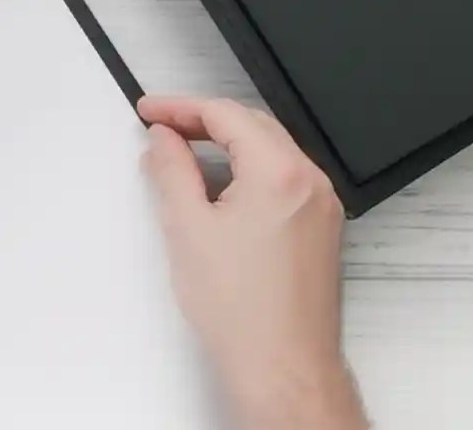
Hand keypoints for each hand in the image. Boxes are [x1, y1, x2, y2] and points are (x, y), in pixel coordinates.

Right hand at [137, 97, 366, 429]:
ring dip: (227, 144)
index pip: (226, 116)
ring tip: (183, 154)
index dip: (181, 107)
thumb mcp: (187, 228)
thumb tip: (163, 140)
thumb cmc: (242, 310)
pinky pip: (283, 178)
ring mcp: (322, 205)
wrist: (282, 365)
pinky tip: (218, 186)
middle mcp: (310, 182)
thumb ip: (172, 171)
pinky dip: (249, 170)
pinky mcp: (321, 228)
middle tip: (162, 126)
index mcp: (280, 174)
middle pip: (253, 126)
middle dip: (204, 120)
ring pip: (271, 151)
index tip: (151, 110)